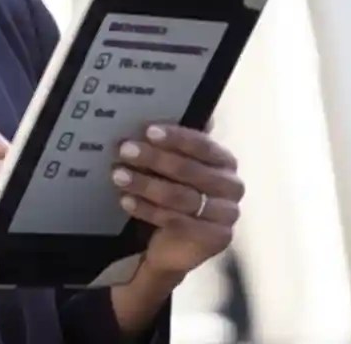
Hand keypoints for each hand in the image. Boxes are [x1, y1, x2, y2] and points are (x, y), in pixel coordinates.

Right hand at [0, 130, 7, 341]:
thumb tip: (17, 163)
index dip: (9, 157)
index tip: (16, 179)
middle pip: (2, 160)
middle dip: (14, 183)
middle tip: (12, 209)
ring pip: (5, 180)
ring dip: (13, 201)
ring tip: (2, 223)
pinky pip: (1, 200)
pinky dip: (8, 216)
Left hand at [112, 122, 243, 277]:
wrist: (175, 244)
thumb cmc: (173, 193)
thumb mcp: (172, 167)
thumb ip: (171, 145)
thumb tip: (160, 106)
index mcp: (224, 161)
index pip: (203, 145)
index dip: (176, 137)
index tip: (148, 131)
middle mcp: (232, 186)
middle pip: (190, 170)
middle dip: (155, 159)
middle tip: (125, 150)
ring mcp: (226, 214)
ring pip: (181, 197)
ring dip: (146, 184)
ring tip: (118, 175)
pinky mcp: (215, 238)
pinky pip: (177, 221)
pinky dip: (148, 209)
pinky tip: (126, 200)